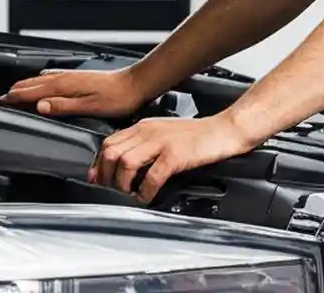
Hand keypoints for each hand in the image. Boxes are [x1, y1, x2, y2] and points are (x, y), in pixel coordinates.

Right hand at [0, 67, 148, 117]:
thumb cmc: (117, 98)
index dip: (13, 98)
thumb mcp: (90, 107)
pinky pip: (50, 78)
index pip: (30, 91)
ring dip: (24, 87)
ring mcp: (70, 76)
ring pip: (39, 80)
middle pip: (30, 84)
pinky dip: (38, 83)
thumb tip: (40, 106)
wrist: (136, 84)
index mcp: (64, 85)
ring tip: (12, 94)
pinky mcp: (77, 77)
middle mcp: (65, 77)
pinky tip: (40, 85)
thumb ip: (64, 106)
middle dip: (13, 92)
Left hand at [89, 115, 251, 204]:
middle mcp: (148, 131)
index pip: (108, 143)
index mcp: (143, 126)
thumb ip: (141, 147)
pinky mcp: (175, 155)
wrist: (223, 131)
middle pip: (111, 153)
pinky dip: (145, 191)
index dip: (100, 165)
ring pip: (126, 163)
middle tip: (114, 191)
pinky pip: (151, 176)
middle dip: (107, 177)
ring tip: (130, 194)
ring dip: (123, 185)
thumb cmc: (196, 136)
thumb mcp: (163, 135)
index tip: (101, 180)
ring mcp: (162, 142)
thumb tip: (118, 167)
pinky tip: (147, 197)